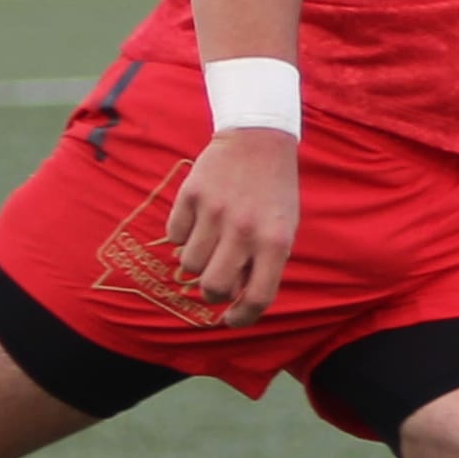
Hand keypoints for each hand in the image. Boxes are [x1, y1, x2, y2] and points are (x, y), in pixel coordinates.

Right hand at [162, 128, 300, 326]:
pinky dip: (182, 235)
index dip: (241, 318)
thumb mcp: (283, 228)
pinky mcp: (191, 195)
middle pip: (214, 287)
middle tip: (216, 281)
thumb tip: (234, 297)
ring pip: (190, 264)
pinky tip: (198, 220)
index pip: (257, 297)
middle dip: (212, 292)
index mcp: (275, 242)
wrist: (258, 137)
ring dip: (197, 262)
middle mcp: (245, 230)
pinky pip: (175, 235)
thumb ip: (264, 263)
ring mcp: (215, 211)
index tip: (230, 320)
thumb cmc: (274, 191)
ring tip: (209, 243)